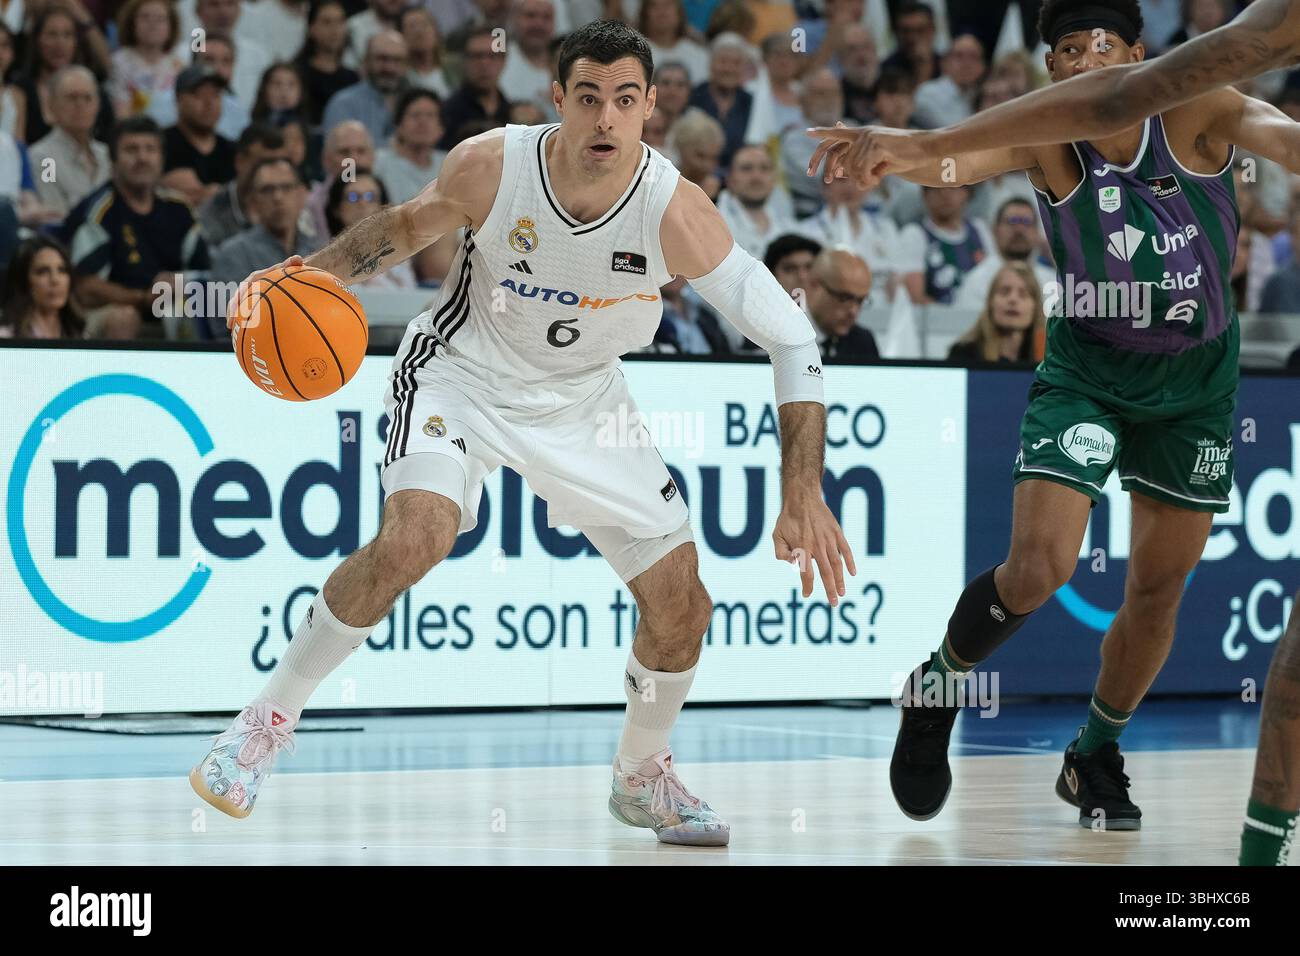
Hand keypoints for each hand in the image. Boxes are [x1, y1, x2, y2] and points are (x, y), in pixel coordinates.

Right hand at [227, 255, 304, 330]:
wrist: (290, 274)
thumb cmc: (291, 272)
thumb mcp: (291, 267)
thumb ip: (292, 264)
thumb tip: (298, 259)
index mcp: (255, 278)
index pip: (244, 287)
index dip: (239, 297)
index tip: (236, 308)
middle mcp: (250, 287)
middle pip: (237, 300)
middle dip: (232, 312)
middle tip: (230, 324)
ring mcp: (252, 295)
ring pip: (240, 308)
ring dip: (236, 319)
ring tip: (233, 332)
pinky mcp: (256, 303)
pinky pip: (250, 313)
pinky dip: (248, 323)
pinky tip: (249, 336)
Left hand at [773, 494, 856, 606]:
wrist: (802, 498)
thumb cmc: (787, 519)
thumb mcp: (776, 536)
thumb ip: (781, 553)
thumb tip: (794, 565)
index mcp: (802, 548)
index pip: (806, 573)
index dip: (807, 586)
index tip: (807, 594)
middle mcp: (817, 546)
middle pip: (826, 573)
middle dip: (830, 590)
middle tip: (833, 604)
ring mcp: (829, 539)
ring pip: (837, 564)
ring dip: (840, 580)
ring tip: (842, 593)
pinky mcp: (837, 533)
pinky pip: (846, 550)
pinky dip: (850, 562)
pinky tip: (852, 573)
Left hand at [806, 124, 933, 189]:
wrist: (927, 148)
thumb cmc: (907, 155)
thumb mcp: (882, 159)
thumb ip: (863, 163)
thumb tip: (843, 173)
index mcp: (864, 133)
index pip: (838, 133)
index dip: (822, 133)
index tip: (807, 132)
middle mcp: (864, 134)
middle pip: (845, 164)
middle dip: (854, 179)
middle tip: (869, 183)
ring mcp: (869, 138)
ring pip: (853, 170)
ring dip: (864, 181)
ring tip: (877, 180)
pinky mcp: (876, 146)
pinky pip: (863, 171)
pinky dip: (869, 180)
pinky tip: (878, 179)